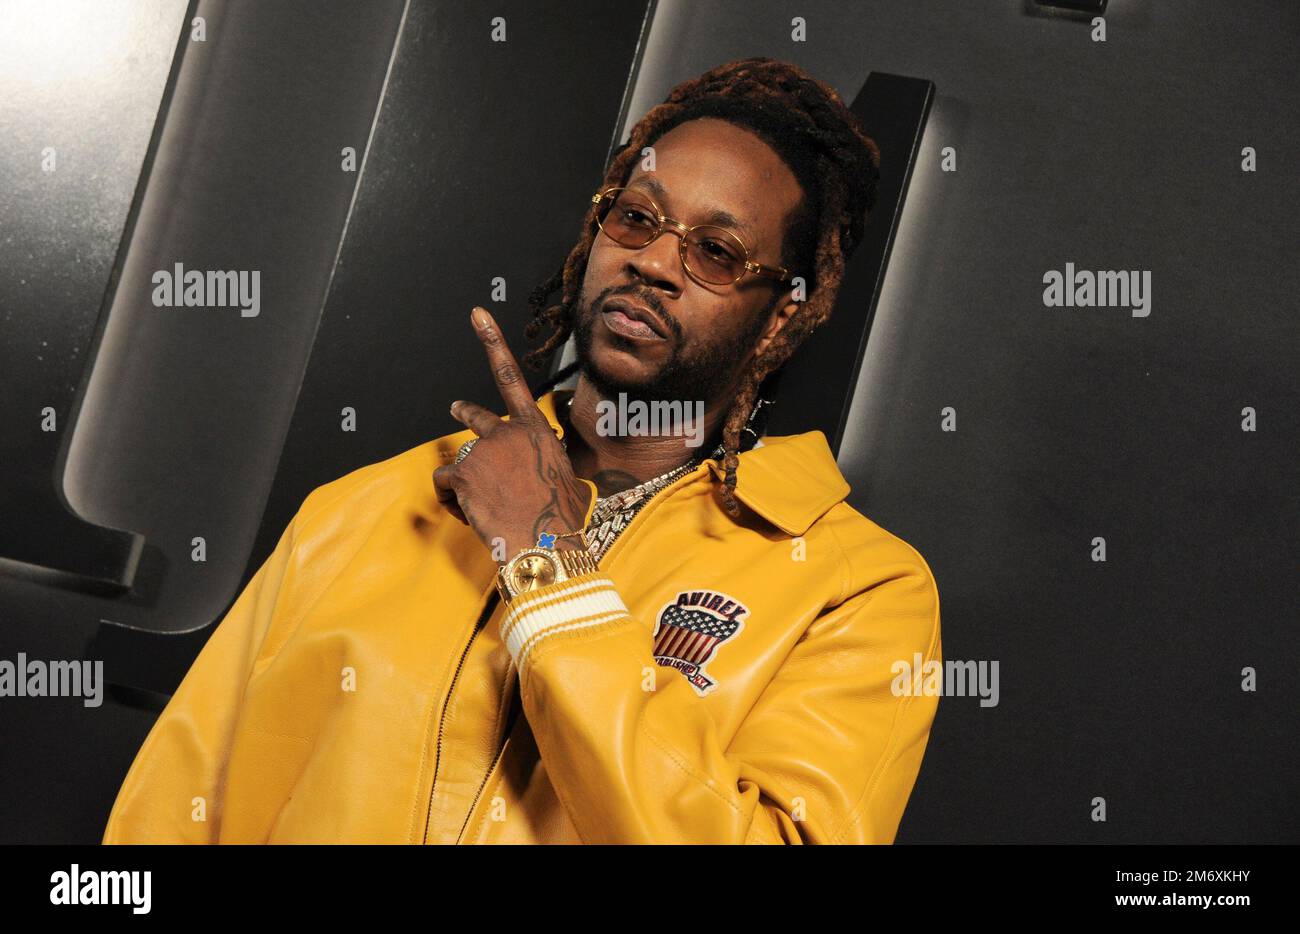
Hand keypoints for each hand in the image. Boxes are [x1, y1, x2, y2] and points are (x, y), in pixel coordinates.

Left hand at [433, 306, 593, 558]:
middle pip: (475, 418)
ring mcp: (484, 449)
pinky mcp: (464, 472)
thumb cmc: (560, 517)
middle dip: (465, 414)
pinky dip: (453, 502)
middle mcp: (507, 431)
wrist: (545, 541)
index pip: (510, 377)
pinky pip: (445, 485)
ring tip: (484, 510)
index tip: (477, 314)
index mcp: (535, 429)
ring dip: (465, 486)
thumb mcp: (566, 478)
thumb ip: (547, 462)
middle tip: (455, 409)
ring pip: (460, 463)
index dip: (492, 342)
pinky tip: (473, 515)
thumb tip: (545, 469)